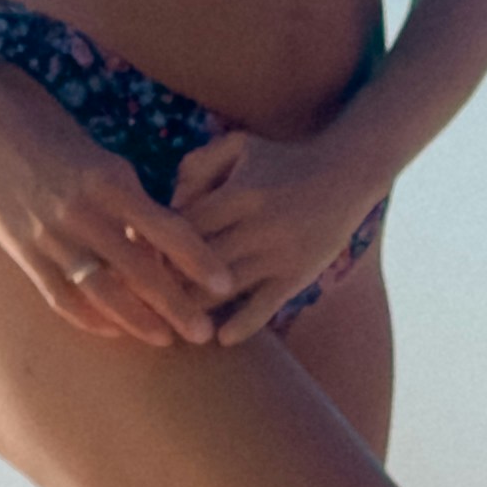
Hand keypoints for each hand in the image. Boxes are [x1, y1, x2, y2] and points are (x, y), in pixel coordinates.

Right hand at [0, 66, 223, 347]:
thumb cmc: (53, 140)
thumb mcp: (101, 159)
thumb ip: (130, 198)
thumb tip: (163, 235)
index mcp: (111, 183)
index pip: (167, 229)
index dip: (199, 261)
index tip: (227, 285)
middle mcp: (84, 213)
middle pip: (140, 269)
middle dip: (175, 305)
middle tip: (203, 332)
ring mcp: (52, 236)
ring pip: (102, 290)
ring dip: (136, 320)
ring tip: (163, 339)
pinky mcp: (24, 253)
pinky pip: (61, 296)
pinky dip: (89, 317)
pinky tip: (113, 330)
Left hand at [161, 113, 378, 343]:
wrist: (347, 174)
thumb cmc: (281, 160)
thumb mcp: (238, 146)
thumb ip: (196, 167)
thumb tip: (170, 205)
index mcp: (240, 193)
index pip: (185, 226)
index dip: (157, 245)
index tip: (139, 260)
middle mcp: (260, 225)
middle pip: (199, 261)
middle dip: (169, 281)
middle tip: (144, 297)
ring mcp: (280, 254)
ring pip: (226, 288)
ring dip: (196, 309)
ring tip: (173, 322)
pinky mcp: (299, 274)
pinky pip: (267, 306)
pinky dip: (244, 325)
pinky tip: (222, 339)